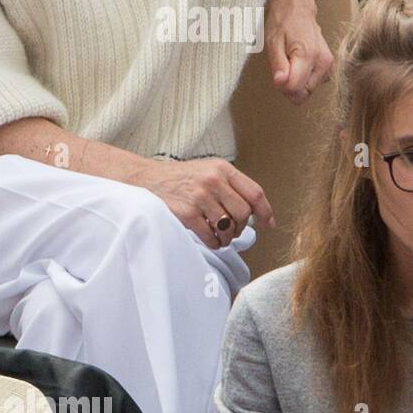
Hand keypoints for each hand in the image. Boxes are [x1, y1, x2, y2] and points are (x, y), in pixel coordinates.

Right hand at [125, 158, 274, 248]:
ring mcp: (199, 196)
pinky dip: (213, 242)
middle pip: (244, 212)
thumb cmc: (178, 178)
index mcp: (222, 169)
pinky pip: (210, 235)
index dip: (265, 212)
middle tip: (233, 230)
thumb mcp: (207, 171)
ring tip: (220, 236)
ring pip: (229, 226)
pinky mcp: (186, 213)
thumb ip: (230, 186)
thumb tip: (258, 213)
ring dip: (227, 237)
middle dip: (241, 226)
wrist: (145, 179)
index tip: (268, 224)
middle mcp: (213, 180)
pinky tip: (209, 239)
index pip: (255, 193)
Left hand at [265, 0, 332, 104]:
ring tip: (288, 61)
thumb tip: (281, 84)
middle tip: (281, 66)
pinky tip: (296, 63)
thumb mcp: (272, 42)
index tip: (276, 74)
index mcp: (308, 56)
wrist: (298, 4)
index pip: (295, 90)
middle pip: (303, 93)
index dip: (282, 86)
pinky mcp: (329, 64)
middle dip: (289, 85)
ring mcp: (329, 63)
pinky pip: (313, 81)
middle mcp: (324, 62)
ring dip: (296, 81)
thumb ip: (278, 65)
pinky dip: (303, 77)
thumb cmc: (282, 20)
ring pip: (309, 89)